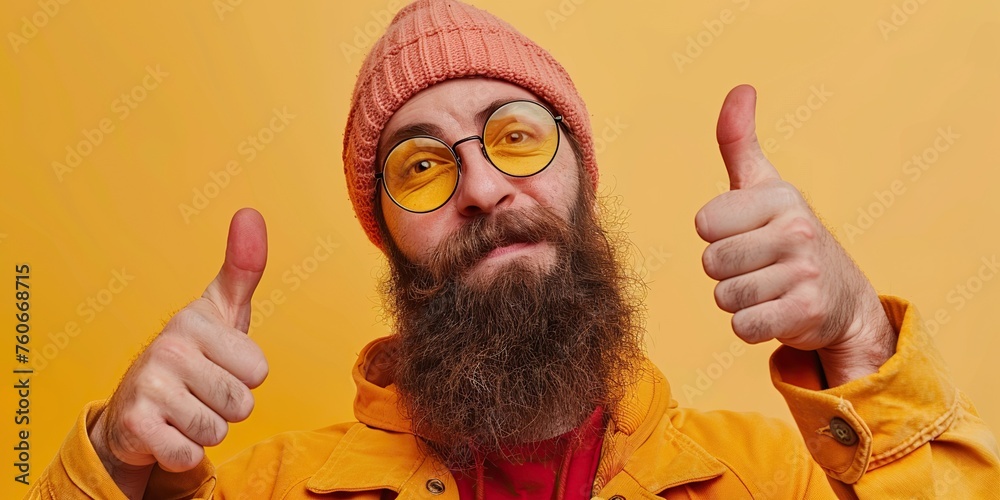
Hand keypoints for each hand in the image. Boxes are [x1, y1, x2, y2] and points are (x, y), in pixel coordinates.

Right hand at [89, 208, 268, 497]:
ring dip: (207, 429)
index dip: (246, 375)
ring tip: (187, 409)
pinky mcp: (135, 426)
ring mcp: (148, 386)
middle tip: (203, 392)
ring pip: (218, 429)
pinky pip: (190, 453)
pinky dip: (184, 452)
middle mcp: (167, 348)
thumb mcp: (222, 310)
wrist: (136, 407)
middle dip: (229, 406)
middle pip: (242, 402)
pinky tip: (168, 432)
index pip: (259, 370)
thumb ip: (243, 266)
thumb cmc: (194, 354)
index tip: (221, 364)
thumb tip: (251, 212)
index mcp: (193, 320)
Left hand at [695, 85, 894, 385]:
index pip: (705, 224)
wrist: (841, 297)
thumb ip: (739, 142)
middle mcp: (796, 230)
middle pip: (712, 263)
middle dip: (724, 271)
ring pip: (725, 296)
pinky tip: (772, 311)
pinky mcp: (806, 312)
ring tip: (764, 288)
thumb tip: (741, 88)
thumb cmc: (786, 235)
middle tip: (755, 267)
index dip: (715, 235)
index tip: (742, 233)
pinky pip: (743, 326)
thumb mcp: (764, 187)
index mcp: (779, 197)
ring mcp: (805, 272)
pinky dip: (749, 325)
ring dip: (736, 299)